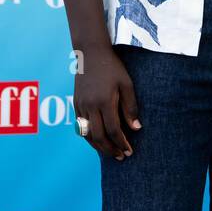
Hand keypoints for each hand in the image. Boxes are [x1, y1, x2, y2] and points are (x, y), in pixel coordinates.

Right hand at [74, 45, 140, 160]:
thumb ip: (130, 107)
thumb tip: (136, 128)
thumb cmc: (113, 67)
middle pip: (99, 137)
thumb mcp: (126, 84)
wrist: (91, 54)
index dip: (122, 143)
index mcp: (104, 101)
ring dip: (99, 147)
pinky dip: (89, 137)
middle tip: (121, 156)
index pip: (113, 130)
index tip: (129, 151)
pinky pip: (80, 127)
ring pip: (87, 135)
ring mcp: (80, 106)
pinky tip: (99, 140)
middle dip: (110, 149)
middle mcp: (90, 106)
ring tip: (110, 153)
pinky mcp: (75, 104)